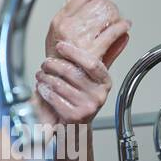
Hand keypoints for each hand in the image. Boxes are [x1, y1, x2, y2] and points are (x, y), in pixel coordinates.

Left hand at [34, 0, 130, 125]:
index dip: (75, 53)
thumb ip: (102, 56)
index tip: (60, 46)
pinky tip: (42, 88)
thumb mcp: (91, 78)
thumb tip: (119, 32)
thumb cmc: (79, 98)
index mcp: (105, 81)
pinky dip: (45, 91)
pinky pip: (55, 98)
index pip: (92, 63)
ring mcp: (88, 107)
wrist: (75, 128)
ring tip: (41, 75)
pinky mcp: (75, 116)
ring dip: (46, 78)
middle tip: (45, 63)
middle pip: (72, 73)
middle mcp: (99, 95)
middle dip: (54, 65)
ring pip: (60, 84)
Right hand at [44, 0, 130, 66]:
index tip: (99, 2)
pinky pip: (113, 32)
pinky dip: (122, 27)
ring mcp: (80, 39)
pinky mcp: (92, 51)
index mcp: (59, 21)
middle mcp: (68, 27)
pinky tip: (124, 27)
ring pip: (107, 14)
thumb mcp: (56, 35)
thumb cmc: (58, 64)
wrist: (58, 86)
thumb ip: (71, 16)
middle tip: (112, 14)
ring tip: (119, 21)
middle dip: (108, 7)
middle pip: (96, 3)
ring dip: (116, 17)